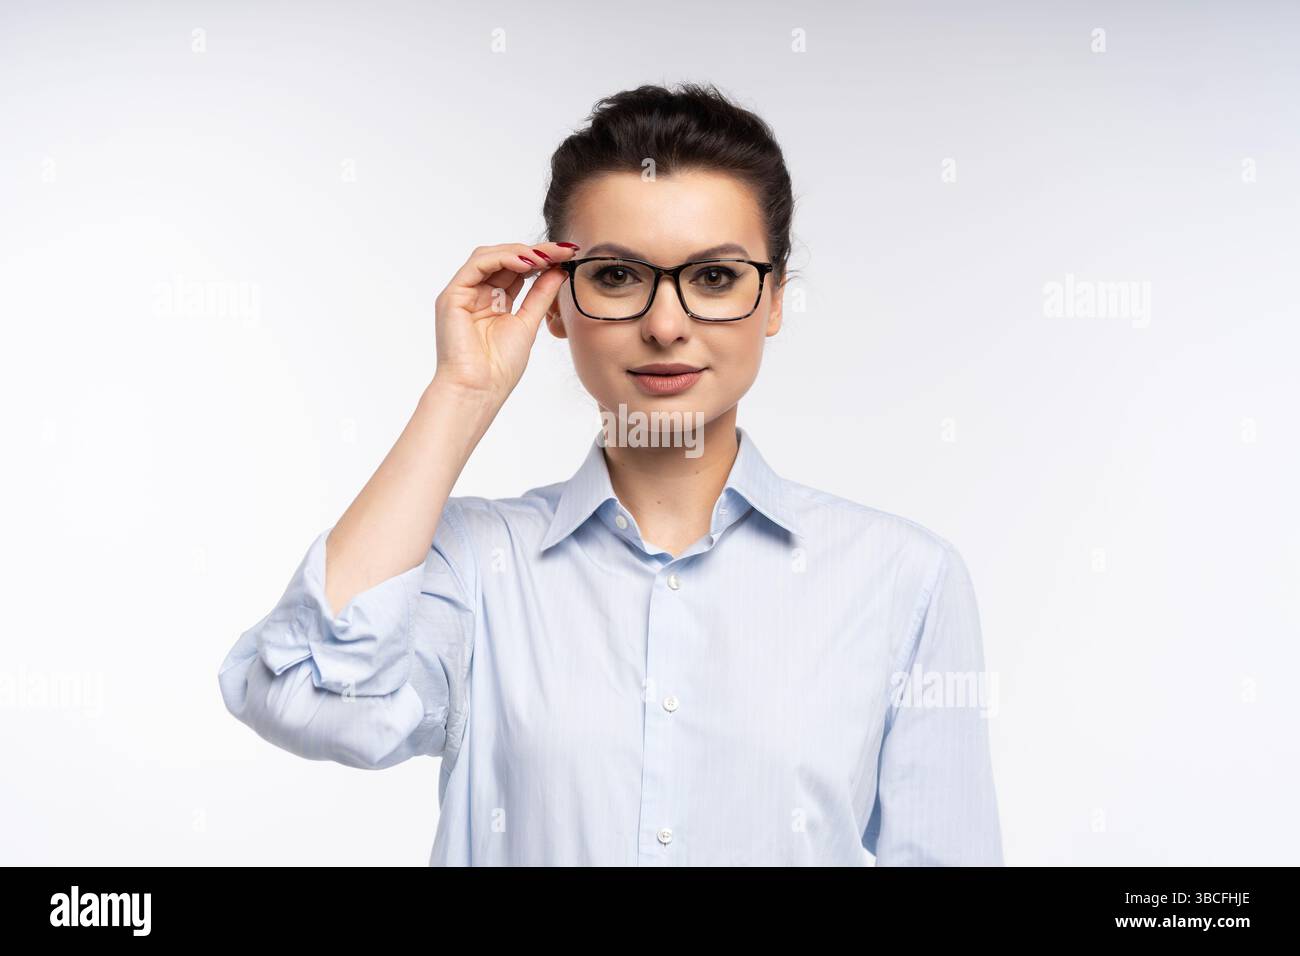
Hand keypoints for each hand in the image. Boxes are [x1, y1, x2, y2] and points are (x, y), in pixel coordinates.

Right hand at [431, 241, 579, 402]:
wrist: (479, 390)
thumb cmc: (499, 368)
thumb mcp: (528, 323)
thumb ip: (541, 296)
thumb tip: (558, 270)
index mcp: (493, 302)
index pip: (516, 270)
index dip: (540, 260)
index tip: (566, 255)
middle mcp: (476, 294)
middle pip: (503, 259)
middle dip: (534, 252)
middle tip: (562, 250)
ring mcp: (462, 294)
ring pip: (489, 256)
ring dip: (520, 252)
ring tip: (546, 256)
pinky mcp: (452, 296)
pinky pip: (477, 265)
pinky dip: (502, 258)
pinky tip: (526, 263)